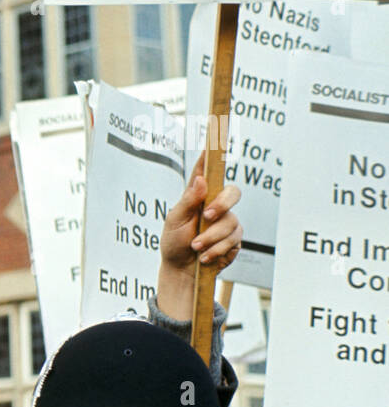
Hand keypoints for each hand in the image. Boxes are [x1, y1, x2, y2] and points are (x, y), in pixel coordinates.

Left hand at [156, 150, 242, 319]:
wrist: (181, 270)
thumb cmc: (173, 242)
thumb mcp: (174, 221)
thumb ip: (188, 201)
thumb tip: (200, 180)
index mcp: (198, 196)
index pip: (207, 170)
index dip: (213, 154)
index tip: (215, 136)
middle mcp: (215, 205)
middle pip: (233, 192)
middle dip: (222, 204)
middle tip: (207, 217)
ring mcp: (227, 221)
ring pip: (230, 222)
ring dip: (210, 237)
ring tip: (195, 247)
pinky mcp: (234, 238)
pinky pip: (233, 239)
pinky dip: (216, 249)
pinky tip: (204, 256)